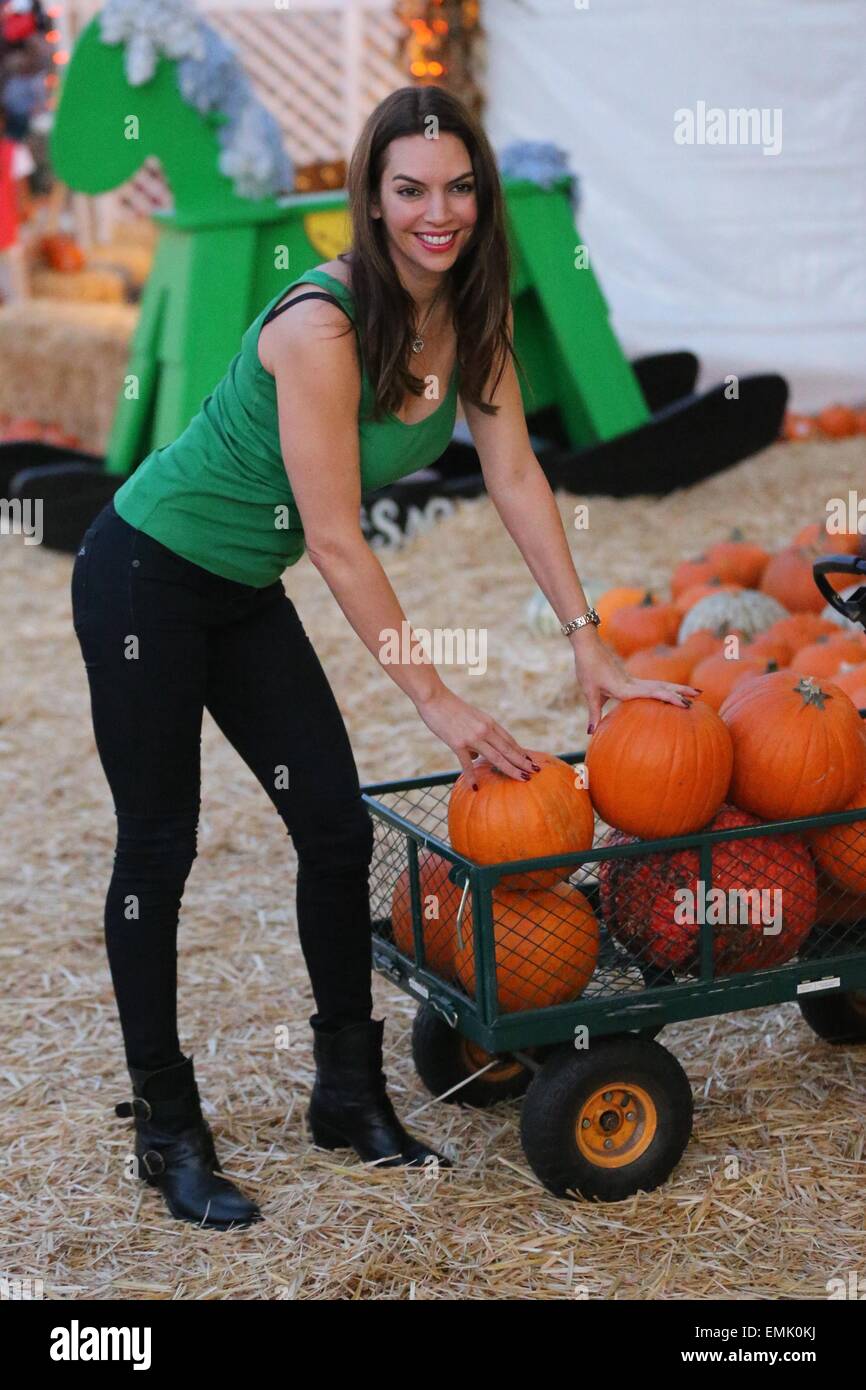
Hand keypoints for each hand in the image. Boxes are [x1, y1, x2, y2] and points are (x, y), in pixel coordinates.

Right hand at [415, 686, 538, 782]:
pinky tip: (475, 787)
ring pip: (496, 757)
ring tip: (522, 778)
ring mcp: (472, 737)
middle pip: (508, 749)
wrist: (433, 697)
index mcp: (488, 722)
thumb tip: (475, 755)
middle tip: (534, 772)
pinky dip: (471, 776)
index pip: (509, 740)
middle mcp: (484, 729)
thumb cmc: (448, 707)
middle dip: (522, 762)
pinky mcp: (457, 743)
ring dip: (511, 769)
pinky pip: (467, 763)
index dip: (520, 751)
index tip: (530, 760)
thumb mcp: (469, 717)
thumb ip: (476, 734)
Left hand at [572, 633, 701, 733]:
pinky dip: (664, 689)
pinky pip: (651, 685)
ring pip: (659, 684)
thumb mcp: (590, 692)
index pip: (652, 693)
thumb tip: (591, 732)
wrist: (588, 647)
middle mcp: (633, 683)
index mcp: (625, 687)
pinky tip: (670, 694)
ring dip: (677, 688)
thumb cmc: (587, 669)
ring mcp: (633, 680)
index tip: (684, 703)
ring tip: (695, 692)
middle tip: (699, 695)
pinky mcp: (630, 679)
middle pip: (662, 686)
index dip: (669, 697)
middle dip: (680, 691)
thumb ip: (594, 713)